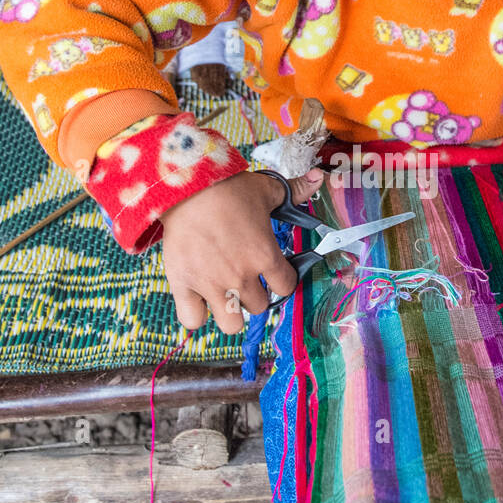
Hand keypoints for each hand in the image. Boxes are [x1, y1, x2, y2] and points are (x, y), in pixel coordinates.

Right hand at [161, 165, 323, 333]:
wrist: (185, 187)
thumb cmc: (227, 188)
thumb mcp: (266, 188)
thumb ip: (295, 190)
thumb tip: (318, 178)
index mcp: (265, 256)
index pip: (286, 286)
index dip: (283, 279)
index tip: (275, 272)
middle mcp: (241, 277)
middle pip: (259, 306)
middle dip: (256, 294)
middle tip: (246, 278)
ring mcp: (212, 285)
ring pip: (232, 324)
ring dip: (232, 312)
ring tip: (226, 296)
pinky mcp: (184, 286)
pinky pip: (193, 320)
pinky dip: (197, 314)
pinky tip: (200, 300)